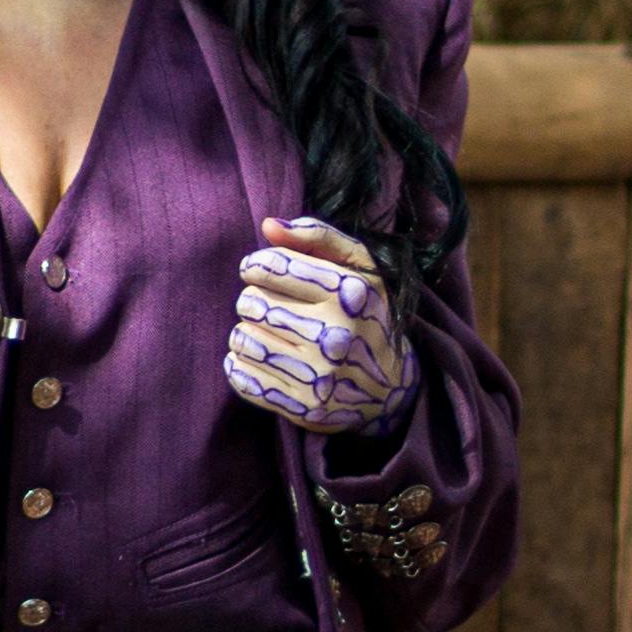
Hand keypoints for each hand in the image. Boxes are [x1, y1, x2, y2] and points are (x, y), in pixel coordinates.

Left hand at [225, 215, 411, 433]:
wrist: (391, 389)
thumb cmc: (364, 315)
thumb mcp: (358, 268)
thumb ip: (317, 237)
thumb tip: (268, 225)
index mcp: (349, 293)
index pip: (272, 265)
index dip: (255, 265)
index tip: (258, 271)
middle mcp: (335, 334)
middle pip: (251, 302)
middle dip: (252, 300)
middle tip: (269, 307)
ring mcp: (318, 375)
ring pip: (241, 338)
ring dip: (246, 332)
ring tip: (268, 334)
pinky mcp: (301, 406)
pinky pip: (240, 376)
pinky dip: (240, 364)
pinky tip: (262, 359)